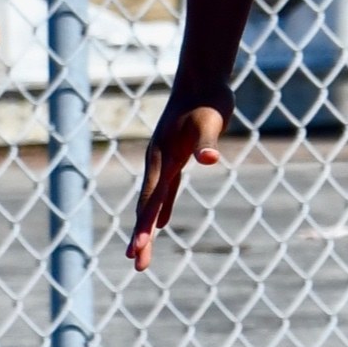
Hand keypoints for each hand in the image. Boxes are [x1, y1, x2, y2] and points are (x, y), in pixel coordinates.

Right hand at [127, 100, 229, 272]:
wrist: (202, 80)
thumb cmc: (207, 100)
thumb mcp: (210, 122)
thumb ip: (207, 143)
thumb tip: (208, 160)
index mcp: (163, 159)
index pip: (152, 199)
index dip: (145, 226)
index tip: (138, 249)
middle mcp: (158, 163)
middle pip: (146, 207)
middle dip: (141, 237)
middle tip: (137, 266)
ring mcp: (165, 161)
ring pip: (153, 202)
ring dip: (147, 227)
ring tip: (141, 252)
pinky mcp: (175, 157)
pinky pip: (165, 190)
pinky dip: (161, 208)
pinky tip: (162, 222)